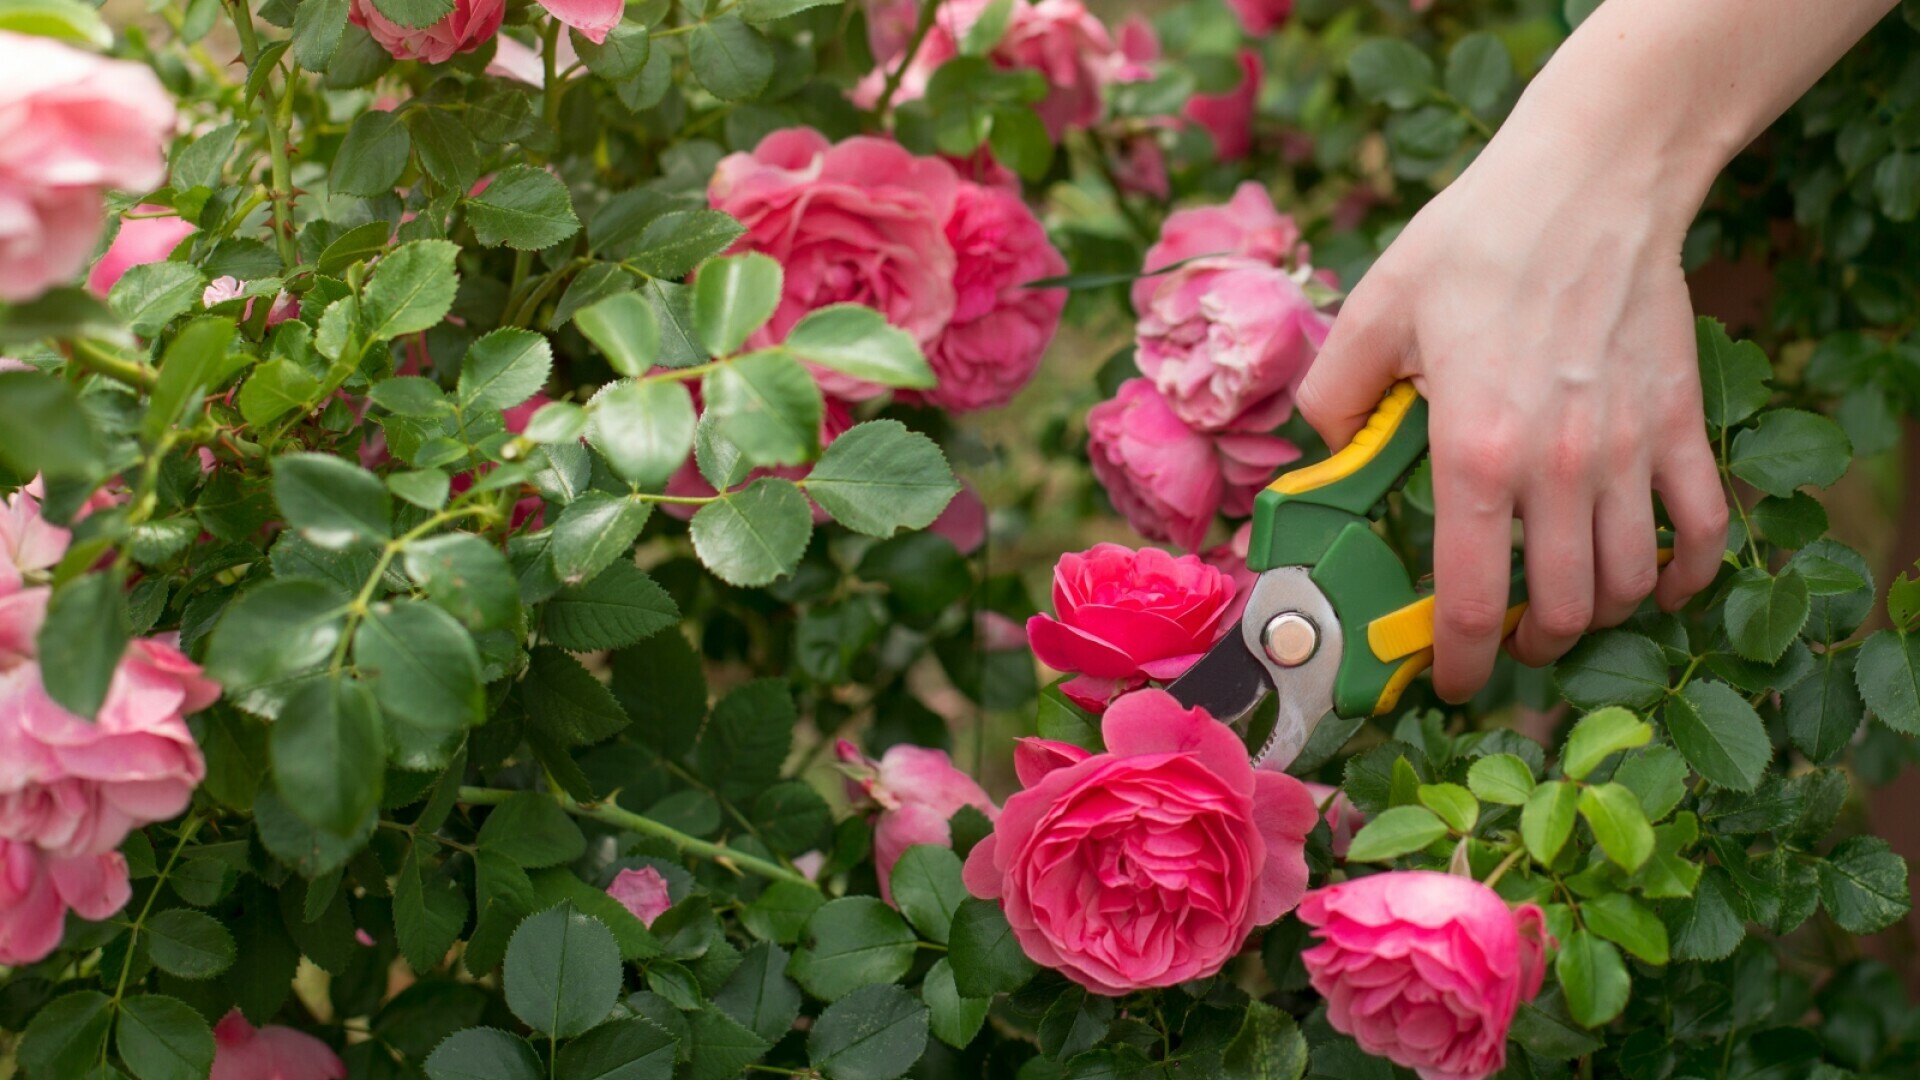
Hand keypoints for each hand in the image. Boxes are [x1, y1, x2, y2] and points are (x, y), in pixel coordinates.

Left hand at [1295, 121, 1727, 701]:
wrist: (1592, 179)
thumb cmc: (1477, 239)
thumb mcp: (1374, 308)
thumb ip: (1335, 394)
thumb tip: (1322, 451)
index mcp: (1474, 450)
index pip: (1471, 600)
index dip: (1458, 664)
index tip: (1449, 683)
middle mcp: (1559, 467)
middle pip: (1561, 610)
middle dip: (1527, 646)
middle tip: (1502, 639)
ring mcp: (1630, 450)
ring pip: (1631, 585)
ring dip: (1598, 617)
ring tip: (1566, 609)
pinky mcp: (1682, 424)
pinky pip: (1706, 531)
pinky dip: (1687, 574)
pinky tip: (1659, 582)